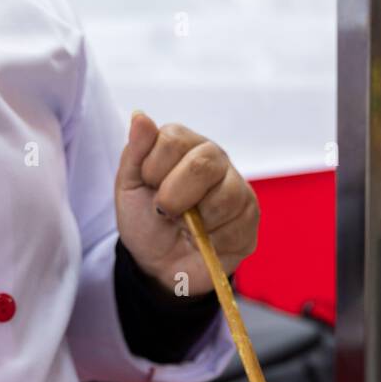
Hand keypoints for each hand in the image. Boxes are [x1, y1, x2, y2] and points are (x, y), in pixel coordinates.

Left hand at [114, 113, 258, 295]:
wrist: (159, 265)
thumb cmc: (146, 221)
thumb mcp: (129, 187)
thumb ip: (135, 152)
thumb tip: (140, 116)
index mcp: (186, 145)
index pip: (173, 138)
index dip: (153, 169)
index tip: (149, 187)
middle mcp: (216, 160)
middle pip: (204, 163)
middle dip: (175, 196)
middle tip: (165, 212)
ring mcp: (238, 188)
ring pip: (224, 197)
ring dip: (196, 222)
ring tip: (187, 227)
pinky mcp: (251, 218)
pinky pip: (237, 225)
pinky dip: (213, 240)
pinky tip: (206, 240)